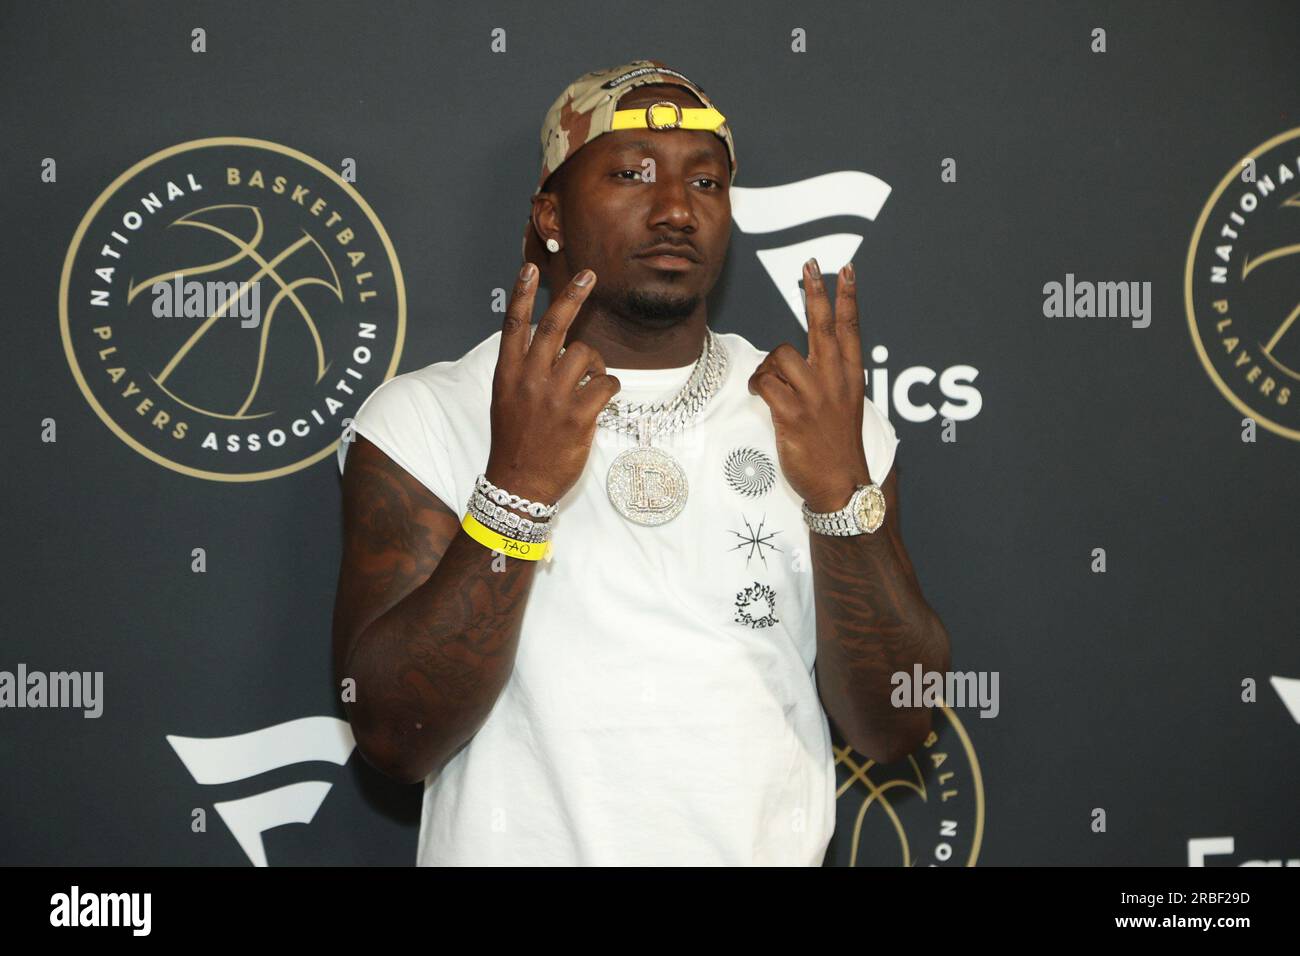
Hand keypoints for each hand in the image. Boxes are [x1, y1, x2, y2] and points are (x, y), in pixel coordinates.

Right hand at [484, 264, 620, 504]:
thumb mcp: (506, 400)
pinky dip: (609, 388)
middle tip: (589, 276)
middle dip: (573, 296)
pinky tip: (602, 399)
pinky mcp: (579, 417)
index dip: (522, 294)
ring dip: (594, 364)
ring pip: (585, 355)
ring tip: (589, 381)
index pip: (513, 325)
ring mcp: (554, 398)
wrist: (518, 485)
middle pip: (554, 327)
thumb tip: (547, 344)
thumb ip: (523, 370)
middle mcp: (529, 380)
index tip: (531, 268)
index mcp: (508, 374)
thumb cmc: (515, 441)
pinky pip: (606, 385)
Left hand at [747, 258, 871, 511]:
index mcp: (851, 378)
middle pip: (822, 325)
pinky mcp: (793, 413)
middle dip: (815, 291)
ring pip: (782, 355)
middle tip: (809, 264)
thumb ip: (829, 382)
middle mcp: (835, 381)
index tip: (845, 269)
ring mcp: (815, 396)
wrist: (841, 485)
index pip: (851, 328)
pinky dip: (758, 385)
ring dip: (768, 366)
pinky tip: (760, 395)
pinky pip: (766, 383)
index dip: (847, 296)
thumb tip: (804, 361)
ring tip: (768, 383)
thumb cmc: (837, 449)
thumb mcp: (844, 409)